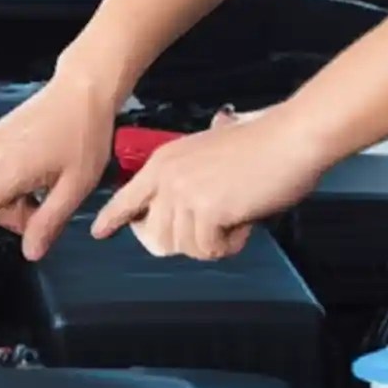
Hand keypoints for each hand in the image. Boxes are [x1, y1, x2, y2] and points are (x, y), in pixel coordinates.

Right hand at [0, 70, 117, 260]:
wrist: (79, 91)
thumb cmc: (83, 136)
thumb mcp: (77, 186)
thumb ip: (50, 222)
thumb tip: (30, 254)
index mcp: (8, 171)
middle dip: (20, 215)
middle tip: (53, 203)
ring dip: (17, 198)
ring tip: (48, 181)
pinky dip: (12, 180)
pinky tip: (37, 167)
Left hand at [91, 105, 326, 259]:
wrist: (288, 138)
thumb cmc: (258, 145)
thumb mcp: (206, 154)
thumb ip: (187, 178)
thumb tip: (185, 207)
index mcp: (162, 163)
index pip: (127, 197)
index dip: (113, 218)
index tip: (100, 232)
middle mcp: (165, 178)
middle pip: (157, 237)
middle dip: (188, 240)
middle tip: (216, 226)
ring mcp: (183, 194)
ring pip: (185, 247)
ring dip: (214, 242)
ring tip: (235, 216)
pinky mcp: (206, 210)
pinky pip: (210, 249)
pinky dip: (231, 243)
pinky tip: (244, 219)